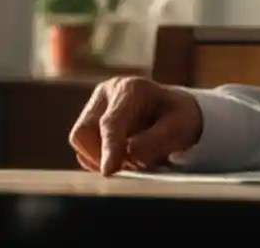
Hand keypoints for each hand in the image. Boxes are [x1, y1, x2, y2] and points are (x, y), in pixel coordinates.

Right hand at [68, 77, 202, 175]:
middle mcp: (107, 93)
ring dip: (100, 158)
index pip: (112, 122)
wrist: (174, 111)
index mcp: (132, 88)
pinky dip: (98, 159)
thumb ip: (155, 140)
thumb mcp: (179, 127)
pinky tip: (120, 157)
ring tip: (130, 160)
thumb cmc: (179, 117)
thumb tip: (128, 154)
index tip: (108, 170)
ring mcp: (94, 106)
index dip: (109, 148)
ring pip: (80, 142)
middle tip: (131, 165)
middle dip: (103, 155)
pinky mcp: (88, 122)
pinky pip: (82, 148)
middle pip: (84, 132)